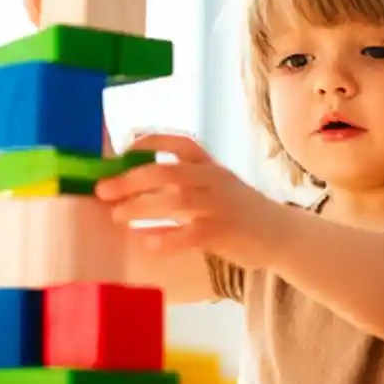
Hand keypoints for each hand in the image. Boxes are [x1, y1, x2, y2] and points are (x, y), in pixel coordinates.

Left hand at [94, 133, 290, 268]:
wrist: (280, 234)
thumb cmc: (237, 210)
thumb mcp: (214, 185)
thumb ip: (183, 180)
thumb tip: (134, 180)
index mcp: (210, 165)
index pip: (179, 142)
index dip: (149, 142)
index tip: (123, 149)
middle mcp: (214, 179)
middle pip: (168, 170)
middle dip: (131, 179)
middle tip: (103, 190)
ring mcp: (219, 206)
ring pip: (176, 200)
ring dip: (141, 207)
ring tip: (116, 215)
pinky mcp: (223, 233)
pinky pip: (190, 234)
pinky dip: (165, 237)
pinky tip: (146, 241)